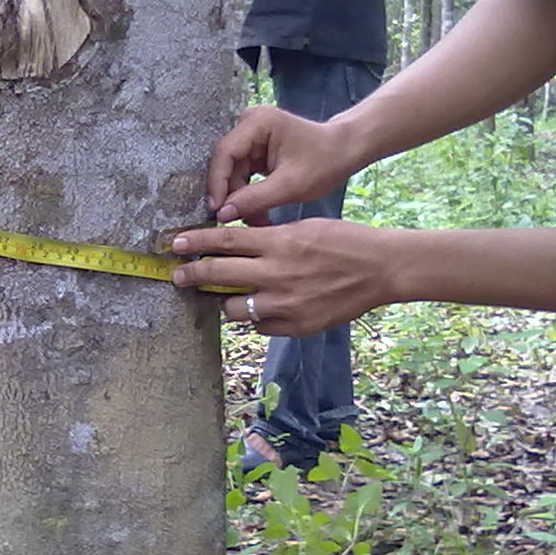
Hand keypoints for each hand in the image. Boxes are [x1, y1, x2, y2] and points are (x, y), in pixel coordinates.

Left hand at [169, 219, 396, 337]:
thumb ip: (269, 238)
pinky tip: (264, 309)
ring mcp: (283, 304)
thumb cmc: (344, 241)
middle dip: (192, 275)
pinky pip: (259, 326)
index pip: (224, 241)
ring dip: (224, 302)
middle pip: (218, 274)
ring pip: (232, 308)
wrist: (380, 269)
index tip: (175, 244)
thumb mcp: (303, 228)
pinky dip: (256, 318)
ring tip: (225, 297)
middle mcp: (275, 274)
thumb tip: (236, 245)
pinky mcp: (294, 326)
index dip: (195, 242)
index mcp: (278, 243)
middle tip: (177, 276)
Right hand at [208, 106, 358, 225]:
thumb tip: (221, 214)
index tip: (217, 211)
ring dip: (241, 199)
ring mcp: (251, 137)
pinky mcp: (254, 151)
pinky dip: (248, 196)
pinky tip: (258, 213)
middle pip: (226, 164)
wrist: (343, 152)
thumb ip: (255, 199)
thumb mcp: (291, 185)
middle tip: (236, 221)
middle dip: (230, 195)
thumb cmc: (324, 162)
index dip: (217, 183)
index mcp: (258, 122)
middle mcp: (249, 124)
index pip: (224, 152)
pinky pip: (241, 176)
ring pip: (232, 174)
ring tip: (257, 221)